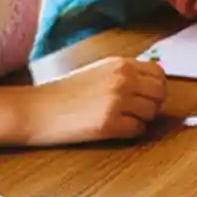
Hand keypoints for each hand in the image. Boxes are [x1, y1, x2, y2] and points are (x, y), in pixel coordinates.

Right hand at [22, 57, 166, 145]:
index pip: (159, 74)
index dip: (155, 87)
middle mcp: (122, 80)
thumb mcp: (99, 71)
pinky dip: (129, 132)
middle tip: (133, 110)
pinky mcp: (110, 124)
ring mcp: (117, 101)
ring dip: (140, 119)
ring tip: (118, 118)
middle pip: (160, 94)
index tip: (145, 95)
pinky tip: (111, 128)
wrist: (35, 109)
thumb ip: (125, 73)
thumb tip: (154, 82)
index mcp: (120, 64)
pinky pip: (137, 130)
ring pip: (151, 114)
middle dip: (151, 104)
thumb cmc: (64, 92)